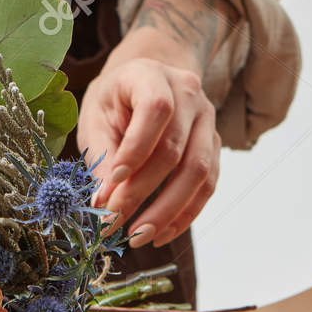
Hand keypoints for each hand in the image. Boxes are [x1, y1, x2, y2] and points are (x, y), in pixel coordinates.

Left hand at [78, 32, 221, 246]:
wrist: (144, 86)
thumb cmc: (114, 103)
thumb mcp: (96, 119)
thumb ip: (101, 157)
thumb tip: (103, 202)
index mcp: (152, 76)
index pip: (156, 110)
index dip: (136, 149)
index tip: (112, 182)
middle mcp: (189, 94)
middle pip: (175, 149)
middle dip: (142, 191)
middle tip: (114, 222)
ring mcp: (208, 120)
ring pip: (198, 171)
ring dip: (168, 211)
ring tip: (138, 236)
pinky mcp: (215, 145)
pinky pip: (208, 185)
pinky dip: (185, 214)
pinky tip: (161, 233)